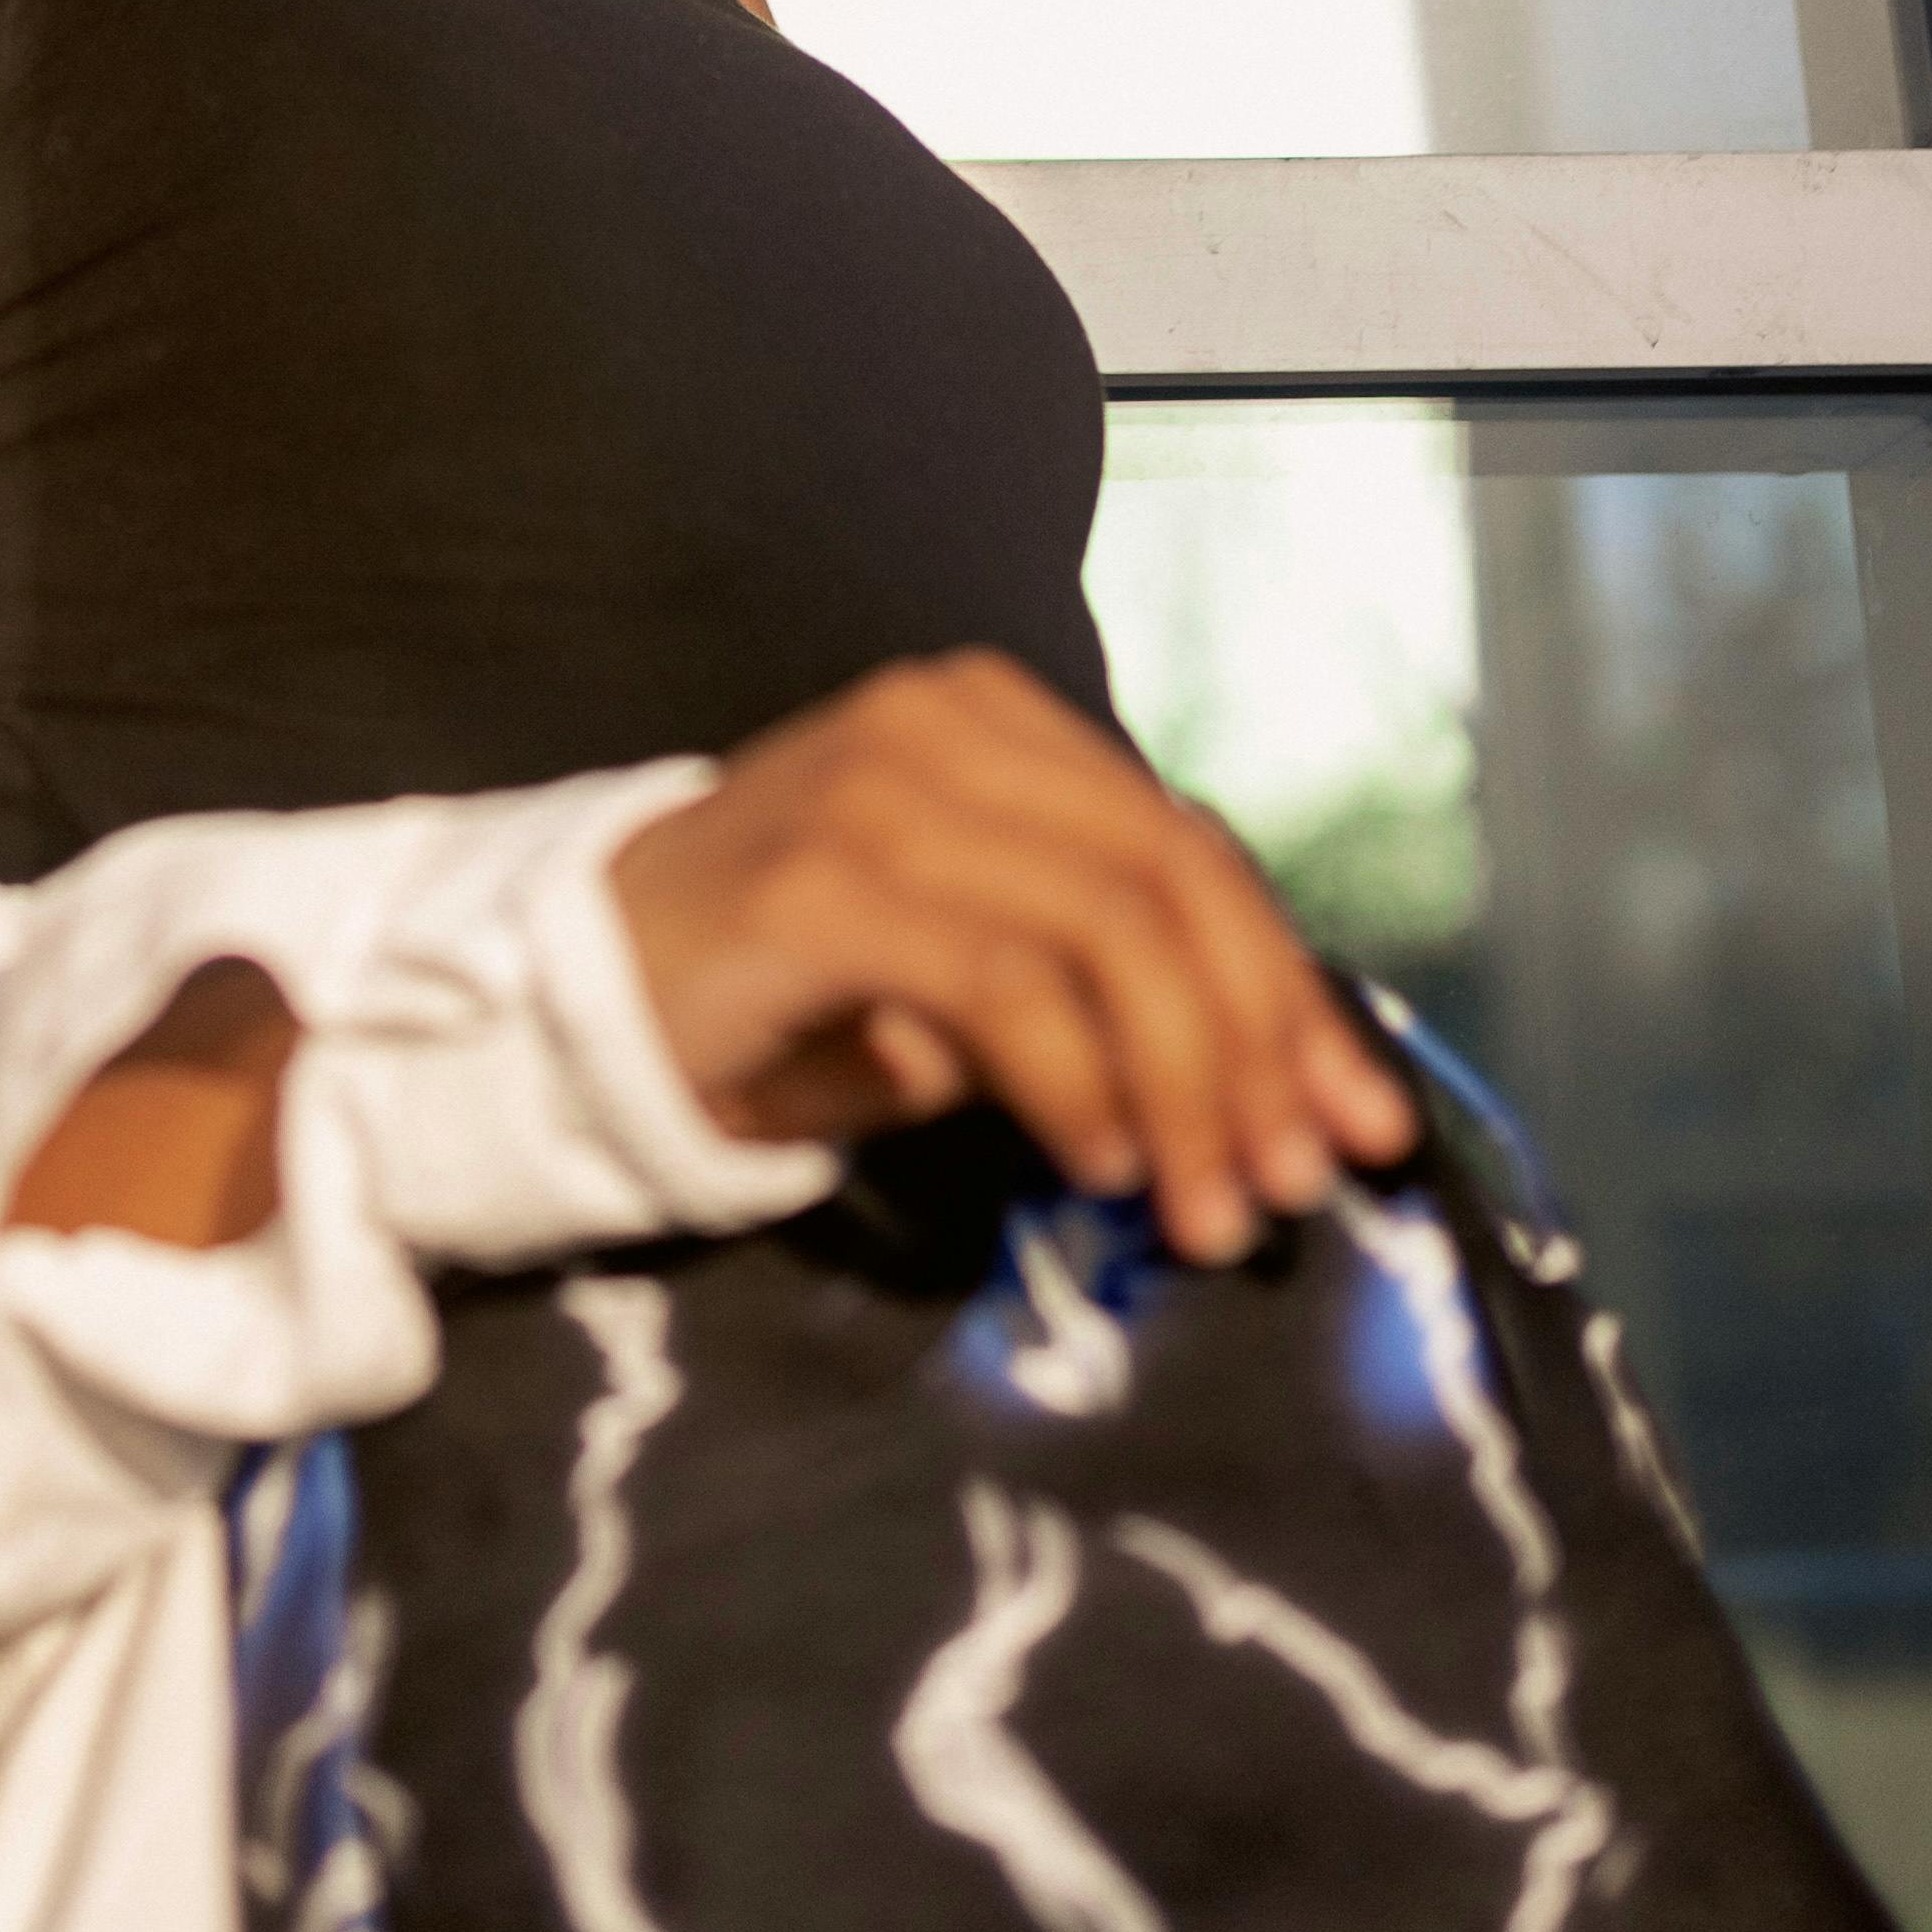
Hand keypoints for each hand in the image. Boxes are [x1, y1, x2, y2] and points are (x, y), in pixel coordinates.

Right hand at [609, 654, 1419, 1265]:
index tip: (1360, 1124)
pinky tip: (1100, 1165)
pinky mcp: (821, 880)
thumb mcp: (970, 975)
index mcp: (991, 720)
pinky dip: (1077, 1082)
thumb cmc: (783, 994)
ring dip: (1187, 1085)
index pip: (1187, 848)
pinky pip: (1003, 981)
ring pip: (1110, 926)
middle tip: (1289, 1192)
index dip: (1290, 990)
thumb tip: (1286, 1091)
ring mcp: (879, 788)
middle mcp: (944, 723)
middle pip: (1171, 876)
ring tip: (1206, 1211)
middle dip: (1259, 1045)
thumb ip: (1103, 988)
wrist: (572, 990)